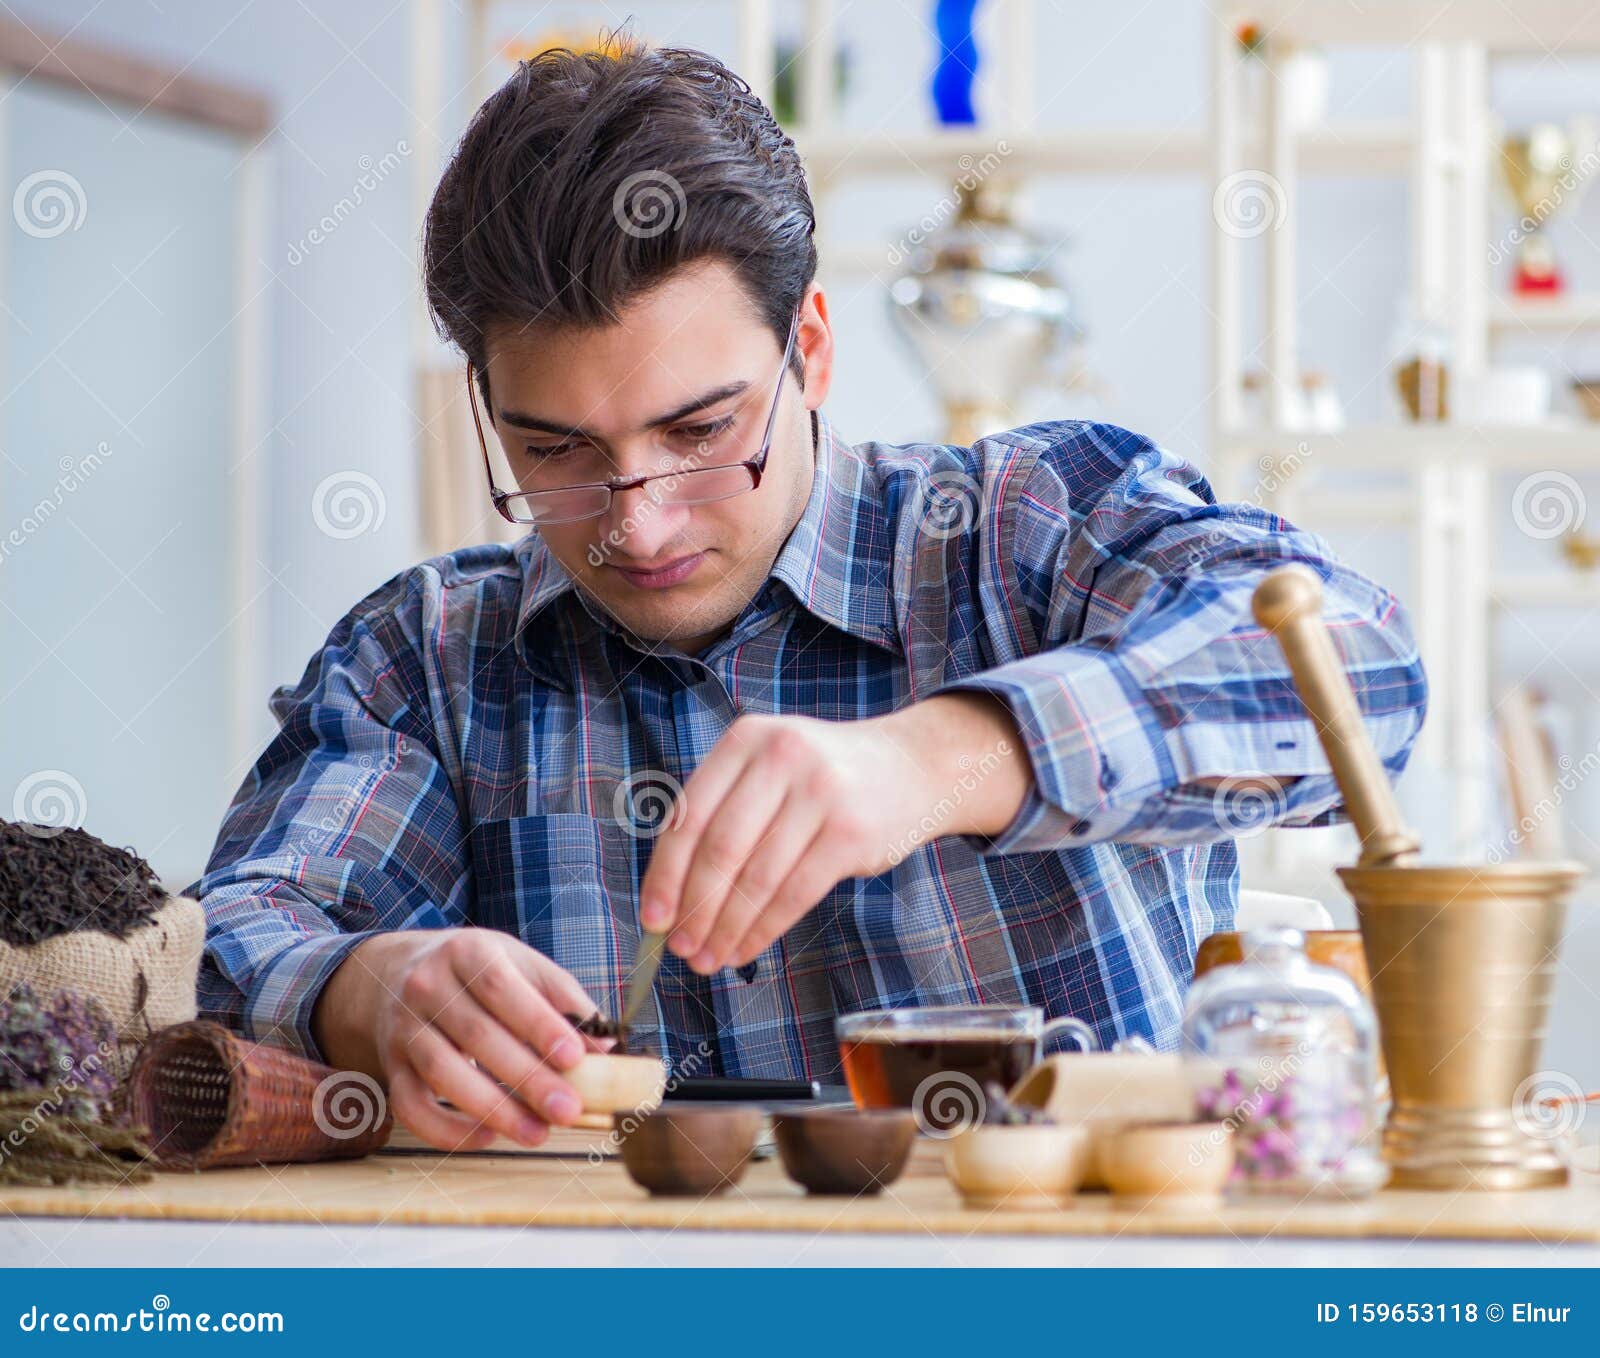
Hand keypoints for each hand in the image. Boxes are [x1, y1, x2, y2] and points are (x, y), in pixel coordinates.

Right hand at [314, 928, 609, 1151]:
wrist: (396, 972)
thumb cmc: (476, 970)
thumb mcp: (520, 963)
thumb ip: (563, 999)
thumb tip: (605, 1045)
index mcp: (467, 952)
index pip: (501, 987)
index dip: (538, 1023)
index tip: (575, 1056)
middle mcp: (427, 986)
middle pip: (477, 1035)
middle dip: (527, 1078)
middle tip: (568, 1110)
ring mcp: (403, 1028)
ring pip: (442, 1072)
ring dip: (492, 1109)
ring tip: (537, 1133)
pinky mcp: (390, 1066)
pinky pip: (411, 1105)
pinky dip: (446, 1129)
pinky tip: (487, 1137)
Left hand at [637, 693, 1028, 975]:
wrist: (913, 766)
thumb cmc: (825, 777)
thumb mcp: (770, 766)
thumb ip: (723, 811)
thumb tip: (671, 895)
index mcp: (746, 739)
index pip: (689, 815)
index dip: (665, 874)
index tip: (651, 918)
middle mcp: (781, 757)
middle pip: (720, 849)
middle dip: (694, 908)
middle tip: (678, 947)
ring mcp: (820, 793)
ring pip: (756, 877)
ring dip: (726, 928)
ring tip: (708, 958)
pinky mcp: (851, 833)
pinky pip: (794, 894)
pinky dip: (763, 930)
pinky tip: (745, 950)